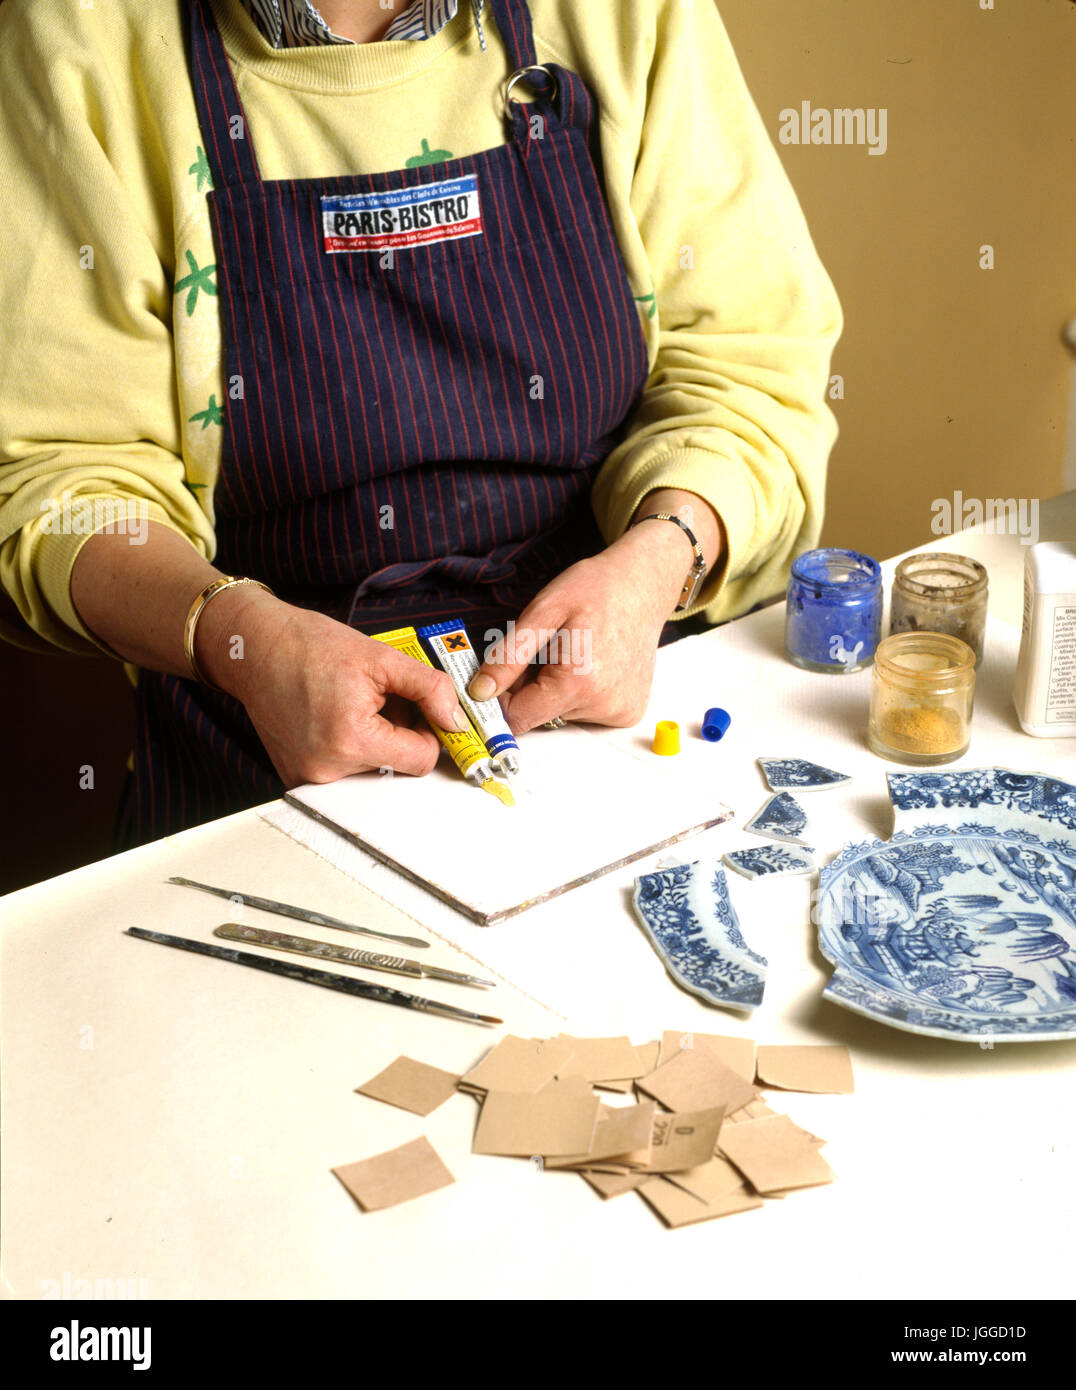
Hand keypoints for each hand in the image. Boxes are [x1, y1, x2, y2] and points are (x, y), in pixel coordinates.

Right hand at [197, 589, 469, 785]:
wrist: (254, 649)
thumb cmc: (311, 647)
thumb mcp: (381, 657)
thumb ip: (429, 689)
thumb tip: (456, 720)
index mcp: (352, 740)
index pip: (421, 760)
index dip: (428, 731)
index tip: (420, 710)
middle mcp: (328, 770)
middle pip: (397, 769)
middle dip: (400, 736)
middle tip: (382, 701)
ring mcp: (307, 778)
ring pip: (373, 772)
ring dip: (376, 744)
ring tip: (354, 708)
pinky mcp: (295, 777)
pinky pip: (344, 773)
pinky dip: (350, 750)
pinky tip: (335, 720)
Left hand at [466, 521, 693, 731]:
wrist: (644, 582)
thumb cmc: (594, 589)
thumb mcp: (542, 612)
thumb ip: (508, 656)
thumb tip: (479, 692)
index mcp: (578, 683)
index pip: (517, 717)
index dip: (501, 698)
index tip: (502, 672)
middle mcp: (603, 705)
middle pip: (540, 715)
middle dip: (530, 688)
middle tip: (546, 650)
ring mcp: (620, 711)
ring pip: (562, 714)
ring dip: (555, 689)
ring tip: (574, 652)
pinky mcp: (629, 711)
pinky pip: (587, 711)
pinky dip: (580, 692)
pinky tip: (593, 663)